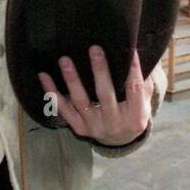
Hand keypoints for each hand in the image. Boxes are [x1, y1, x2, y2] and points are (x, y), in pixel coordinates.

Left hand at [38, 47, 153, 146]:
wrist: (121, 140)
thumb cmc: (134, 112)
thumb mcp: (145, 101)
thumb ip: (143, 80)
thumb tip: (136, 52)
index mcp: (136, 116)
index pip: (134, 89)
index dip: (133, 70)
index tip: (130, 50)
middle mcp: (115, 124)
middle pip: (105, 95)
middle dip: (100, 71)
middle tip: (95, 49)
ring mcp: (95, 127)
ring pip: (81, 102)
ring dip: (72, 80)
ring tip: (65, 60)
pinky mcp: (80, 128)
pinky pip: (63, 110)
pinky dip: (52, 93)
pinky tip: (44, 76)